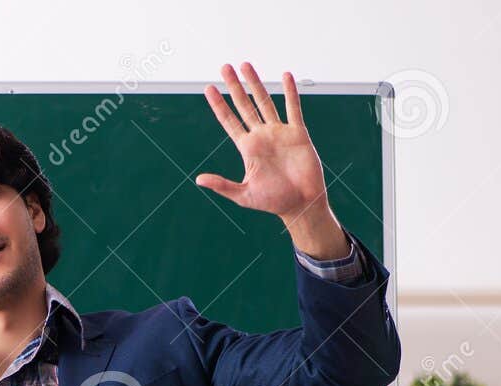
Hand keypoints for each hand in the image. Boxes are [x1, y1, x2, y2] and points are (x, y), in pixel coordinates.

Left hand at [195, 63, 347, 257]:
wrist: (301, 204)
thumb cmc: (274, 202)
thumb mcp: (243, 195)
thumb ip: (222, 185)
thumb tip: (199, 179)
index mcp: (247, 148)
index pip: (229, 121)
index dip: (219, 105)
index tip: (208, 88)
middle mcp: (261, 136)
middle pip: (244, 105)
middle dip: (234, 86)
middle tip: (225, 67)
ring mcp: (279, 132)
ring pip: (265, 101)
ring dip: (255, 83)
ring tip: (246, 65)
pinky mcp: (297, 133)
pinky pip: (292, 108)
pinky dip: (289, 92)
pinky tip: (285, 76)